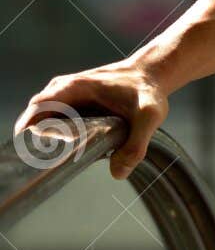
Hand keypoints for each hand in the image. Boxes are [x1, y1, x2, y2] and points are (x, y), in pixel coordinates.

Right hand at [12, 60, 171, 179]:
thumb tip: (118, 173)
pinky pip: (55, 127)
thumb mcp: (149, 116)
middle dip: (37, 143)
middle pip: (35, 121)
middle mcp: (62, 93)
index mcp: (72, 88)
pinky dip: (58, 142)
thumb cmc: (147, 91)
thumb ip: (136, 145)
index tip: (34, 153)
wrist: (151, 75)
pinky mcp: (72, 110)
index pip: (37, 109)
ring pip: (44, 125)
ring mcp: (65, 101)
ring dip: (47, 144)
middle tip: (47, 167)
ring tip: (57, 165)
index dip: (29, 131)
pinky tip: (69, 158)